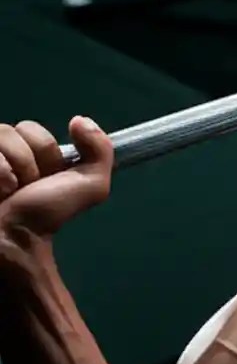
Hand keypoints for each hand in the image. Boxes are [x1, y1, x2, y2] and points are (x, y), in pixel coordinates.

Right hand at [0, 117, 113, 243]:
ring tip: (8, 194)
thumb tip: (78, 120)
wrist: (13, 242)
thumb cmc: (48, 215)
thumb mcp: (91, 185)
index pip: (28, 128)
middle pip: (7, 131)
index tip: (47, 177)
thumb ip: (100, 151)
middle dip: (24, 162)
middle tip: (26, 187)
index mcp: (29, 153)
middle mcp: (3, 154)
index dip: (43, 152)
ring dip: (6, 173)